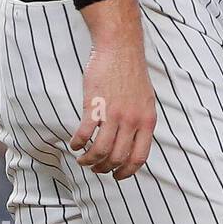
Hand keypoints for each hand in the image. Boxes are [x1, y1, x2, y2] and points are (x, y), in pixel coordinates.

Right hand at [71, 28, 155, 180]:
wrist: (120, 47)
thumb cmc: (131, 72)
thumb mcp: (146, 99)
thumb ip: (141, 121)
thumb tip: (133, 144)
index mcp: (147, 119)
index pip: (139, 157)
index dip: (127, 172)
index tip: (116, 175)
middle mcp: (132, 120)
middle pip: (117, 158)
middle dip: (104, 168)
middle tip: (95, 167)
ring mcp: (113, 114)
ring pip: (100, 151)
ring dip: (88, 160)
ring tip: (82, 159)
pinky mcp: (95, 106)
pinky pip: (84, 135)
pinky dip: (77, 144)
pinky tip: (75, 144)